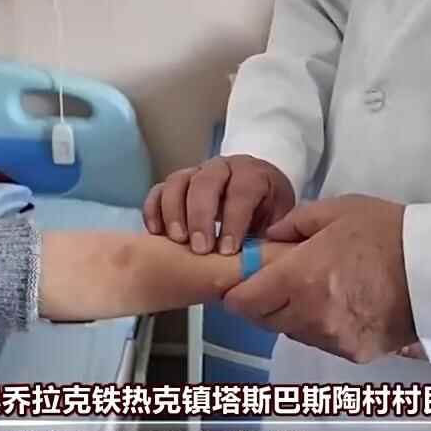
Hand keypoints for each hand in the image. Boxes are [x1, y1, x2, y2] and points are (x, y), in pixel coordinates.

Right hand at [143, 155, 294, 254]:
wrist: (257, 197)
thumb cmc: (266, 215)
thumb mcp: (277, 224)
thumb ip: (268, 238)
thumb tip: (259, 262)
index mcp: (253, 175)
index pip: (242, 191)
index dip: (233, 221)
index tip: (227, 251)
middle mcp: (223, 168)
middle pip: (206, 181)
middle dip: (201, 216)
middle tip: (200, 249)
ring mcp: (196, 172)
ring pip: (178, 181)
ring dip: (174, 211)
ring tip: (177, 241)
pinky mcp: (177, 183)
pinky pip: (159, 189)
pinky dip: (153, 209)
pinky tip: (155, 233)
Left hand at [221, 195, 415, 363]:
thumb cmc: (387, 233)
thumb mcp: (336, 211)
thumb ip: (293, 224)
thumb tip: (268, 239)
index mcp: (300, 278)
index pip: (243, 302)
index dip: (236, 293)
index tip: (243, 282)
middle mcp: (310, 315)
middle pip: (263, 321)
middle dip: (262, 303)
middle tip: (279, 282)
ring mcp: (333, 339)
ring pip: (292, 333)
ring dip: (292, 316)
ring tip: (317, 291)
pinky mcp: (355, 353)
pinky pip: (322, 342)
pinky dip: (322, 328)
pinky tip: (342, 306)